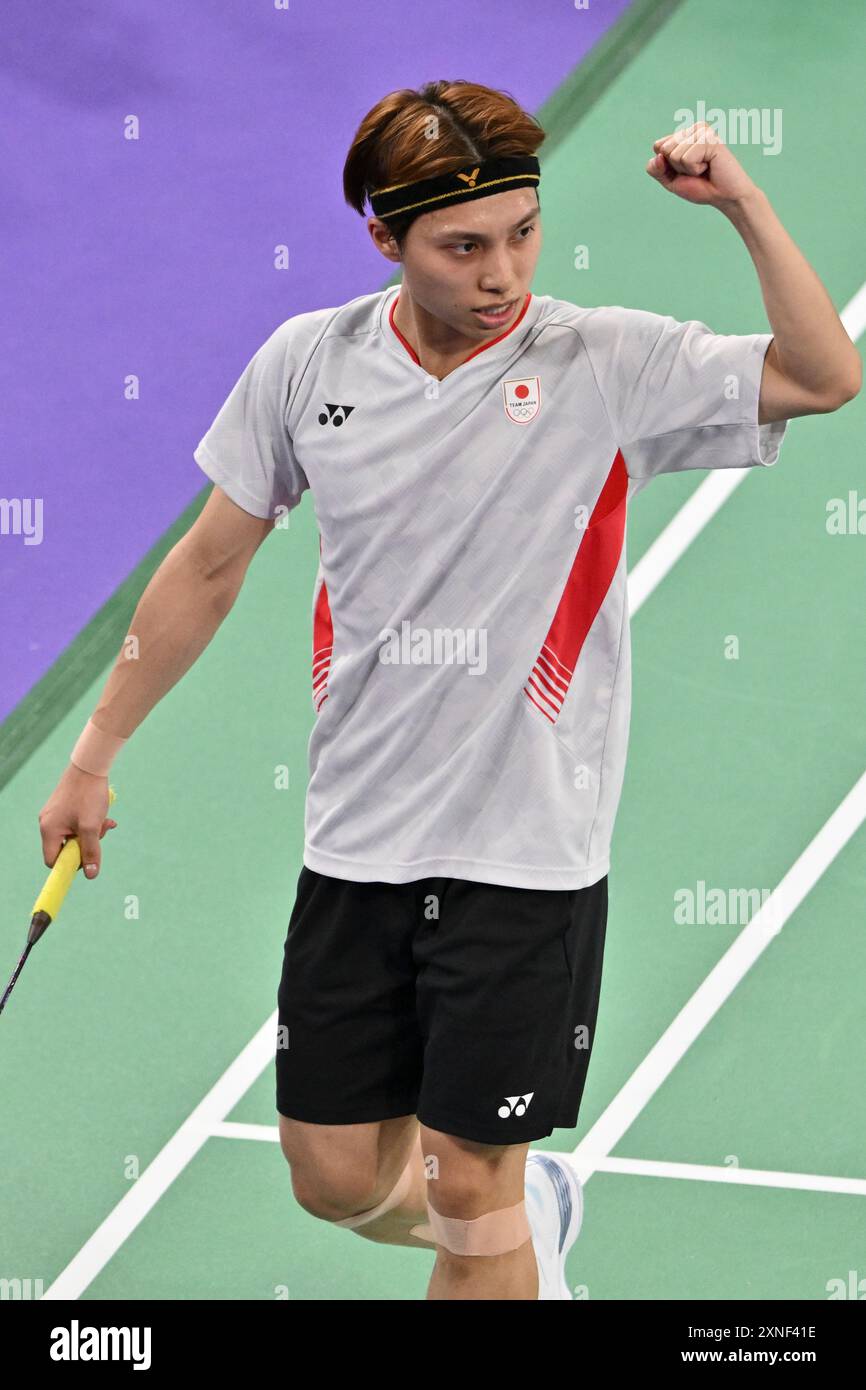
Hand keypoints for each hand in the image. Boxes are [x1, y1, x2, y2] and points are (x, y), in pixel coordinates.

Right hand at [39, 763, 117, 878]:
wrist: (90, 765)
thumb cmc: (89, 795)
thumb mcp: (92, 827)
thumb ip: (91, 851)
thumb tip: (91, 875)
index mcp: (49, 830)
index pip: (53, 860)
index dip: (70, 864)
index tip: (88, 860)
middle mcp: (47, 823)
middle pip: (66, 847)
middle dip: (86, 844)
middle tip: (101, 833)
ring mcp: (55, 814)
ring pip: (74, 835)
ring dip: (92, 833)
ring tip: (106, 822)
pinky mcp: (64, 807)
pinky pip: (76, 823)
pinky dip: (91, 823)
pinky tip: (106, 818)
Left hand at [646, 120, 758, 208]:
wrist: (725, 197)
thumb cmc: (701, 187)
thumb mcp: (671, 181)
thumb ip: (656, 170)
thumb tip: (657, 156)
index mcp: (684, 134)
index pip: (658, 146)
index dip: (667, 166)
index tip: (685, 170)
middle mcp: (693, 128)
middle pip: (664, 149)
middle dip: (677, 168)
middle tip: (697, 170)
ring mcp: (702, 131)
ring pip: (674, 154)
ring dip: (687, 169)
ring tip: (704, 168)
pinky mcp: (709, 139)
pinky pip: (686, 159)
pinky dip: (695, 169)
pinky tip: (710, 166)